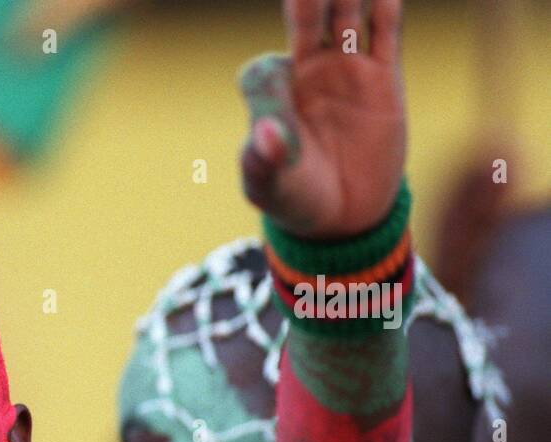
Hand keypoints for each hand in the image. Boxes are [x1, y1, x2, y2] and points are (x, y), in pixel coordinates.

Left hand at [239, 0, 404, 239]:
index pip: (262, 72)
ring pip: (346, 15)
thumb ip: (262, 161)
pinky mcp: (383, 77)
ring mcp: (345, 70)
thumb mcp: (269, 187)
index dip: (267, 83)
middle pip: (305, 20)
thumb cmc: (294, 198)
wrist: (343, 214)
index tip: (276, 126)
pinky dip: (386, 8)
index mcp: (269, 97)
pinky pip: (385, 32)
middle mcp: (306, 72)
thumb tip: (268, 137)